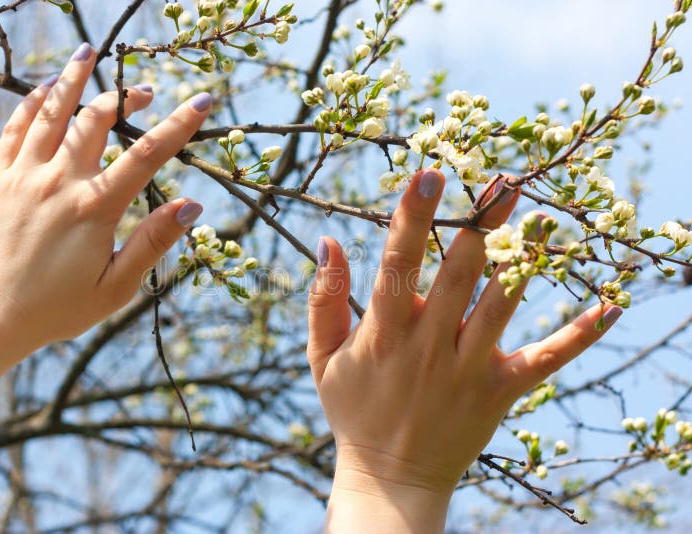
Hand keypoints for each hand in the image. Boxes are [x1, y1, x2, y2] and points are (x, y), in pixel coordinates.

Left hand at [0, 42, 211, 349]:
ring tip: (88, 54)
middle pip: (96, 120)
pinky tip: (44, 89)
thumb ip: (153, 243)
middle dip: (126, 96)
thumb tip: (192, 206)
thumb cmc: (58, 309)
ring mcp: (23, 177)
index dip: (179, 125)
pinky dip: (31, 103)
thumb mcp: (117, 287)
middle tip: (147, 90)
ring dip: (72, 79)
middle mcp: (58, 183)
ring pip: (51, 112)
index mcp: (93, 209)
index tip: (202, 101)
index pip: (146, 155)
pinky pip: (14, 129)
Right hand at [307, 170, 621, 531]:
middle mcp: (427, 346)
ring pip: (501, 306)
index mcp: (383, 333)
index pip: (398, 263)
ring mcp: (467, 369)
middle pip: (459, 273)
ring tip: (544, 217)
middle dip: (479, 223)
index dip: (413, 216)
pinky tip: (608, 306)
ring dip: (524, 260)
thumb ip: (324, 298)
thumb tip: (328, 240)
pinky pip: (544, 360)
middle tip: (501, 179)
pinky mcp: (499, 391)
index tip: (428, 173)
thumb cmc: (353, 408)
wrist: (391, 478)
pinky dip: (577, 335)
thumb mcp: (322, 356)